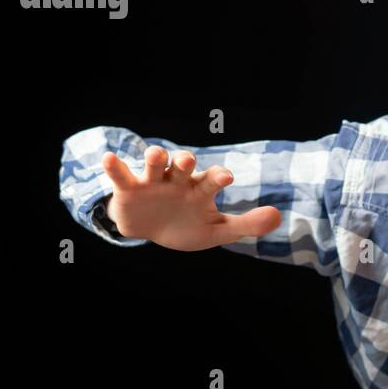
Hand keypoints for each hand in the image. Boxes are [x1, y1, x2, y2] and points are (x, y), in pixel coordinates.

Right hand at [100, 146, 281, 250]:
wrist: (152, 232)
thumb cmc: (188, 226)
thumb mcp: (216, 230)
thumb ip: (246, 224)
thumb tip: (278, 216)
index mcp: (200, 189)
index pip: (212, 179)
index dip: (218, 177)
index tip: (226, 178)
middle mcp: (178, 180)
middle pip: (183, 164)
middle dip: (185, 161)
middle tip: (188, 162)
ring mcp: (153, 182)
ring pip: (154, 163)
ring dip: (155, 157)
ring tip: (157, 156)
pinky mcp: (129, 188)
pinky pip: (121, 174)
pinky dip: (115, 166)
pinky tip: (109, 158)